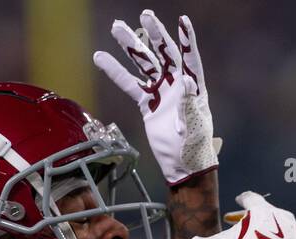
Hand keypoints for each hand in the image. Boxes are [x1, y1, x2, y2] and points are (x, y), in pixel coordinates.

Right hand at [93, 10, 219, 185]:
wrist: (181, 165)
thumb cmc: (195, 147)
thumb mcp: (195, 126)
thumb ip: (188, 103)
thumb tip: (185, 80)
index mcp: (194, 87)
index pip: (189, 58)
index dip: (186, 40)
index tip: (182, 20)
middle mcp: (176, 85)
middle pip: (164, 53)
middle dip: (155, 34)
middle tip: (146, 15)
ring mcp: (161, 92)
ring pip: (144, 64)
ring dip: (131, 46)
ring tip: (117, 27)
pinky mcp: (147, 103)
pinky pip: (129, 84)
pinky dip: (116, 72)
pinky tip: (101, 57)